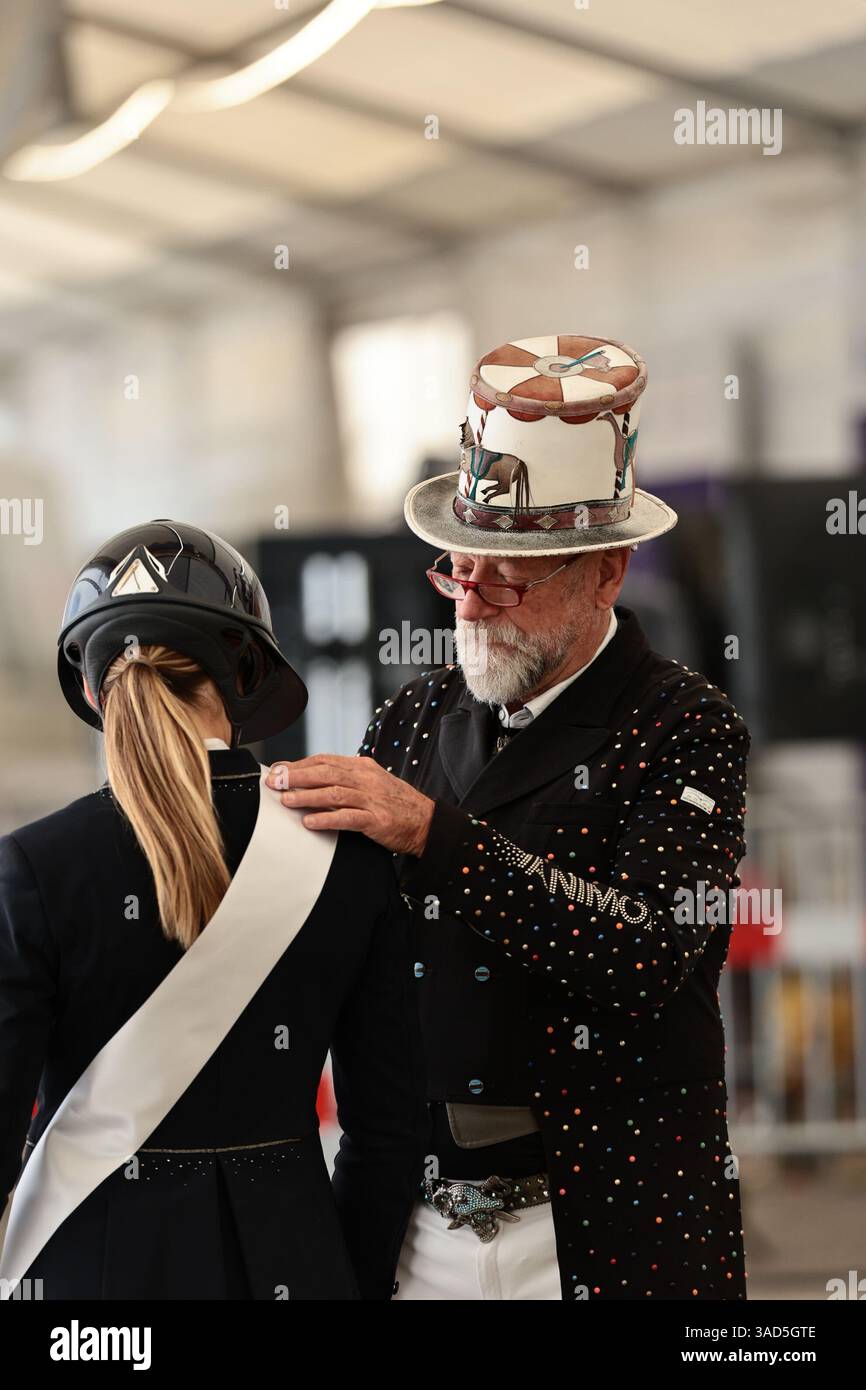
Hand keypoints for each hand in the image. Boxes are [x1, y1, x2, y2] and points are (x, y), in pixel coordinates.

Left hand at [266, 755, 434, 856]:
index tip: (277, 770)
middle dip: (296, 776)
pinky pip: (348, 817)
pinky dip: (327, 819)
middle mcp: (366, 779)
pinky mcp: (376, 819)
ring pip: (333, 793)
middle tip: (274, 781)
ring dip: (307, 796)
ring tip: (286, 800)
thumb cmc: (395, 804)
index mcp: (362, 767)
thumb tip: (311, 781)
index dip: (298, 764)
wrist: (427, 822)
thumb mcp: (371, 783)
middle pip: (325, 772)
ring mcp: (372, 799)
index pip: (325, 760)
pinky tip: (310, 822)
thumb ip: (345, 780)